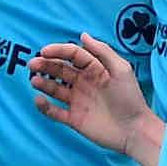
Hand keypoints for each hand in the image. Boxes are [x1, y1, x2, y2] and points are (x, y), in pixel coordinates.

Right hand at [29, 34, 151, 158]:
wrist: (134, 130)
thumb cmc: (131, 98)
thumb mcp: (121, 69)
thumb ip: (102, 51)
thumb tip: (83, 35)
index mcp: (94, 69)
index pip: (72, 55)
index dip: (58, 51)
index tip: (44, 51)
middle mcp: (83, 83)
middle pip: (60, 70)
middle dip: (45, 65)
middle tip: (32, 64)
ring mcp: (77, 101)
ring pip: (54, 89)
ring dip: (43, 83)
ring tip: (35, 81)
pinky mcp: (73, 119)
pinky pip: (54, 112)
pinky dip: (44, 107)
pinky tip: (39, 100)